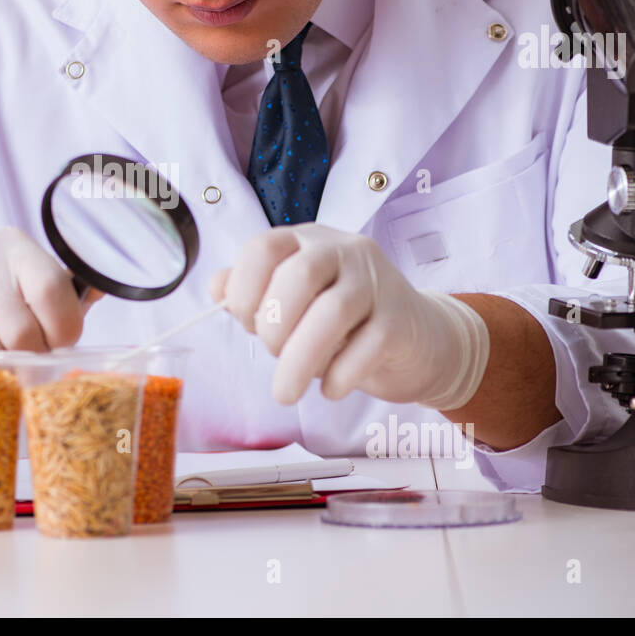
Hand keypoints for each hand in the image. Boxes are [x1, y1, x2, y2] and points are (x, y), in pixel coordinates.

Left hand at [208, 224, 488, 408]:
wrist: (417, 337)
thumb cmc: (343, 321)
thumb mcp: (295, 302)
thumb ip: (254, 294)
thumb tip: (216, 289)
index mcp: (306, 243)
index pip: (263, 248)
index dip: (244, 289)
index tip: (246, 324)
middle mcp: (343, 252)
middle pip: (298, 276)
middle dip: (274, 325)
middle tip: (272, 356)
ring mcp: (377, 282)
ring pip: (333, 312)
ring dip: (300, 359)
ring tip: (286, 392)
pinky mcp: (401, 320)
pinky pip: (367, 346)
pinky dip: (339, 374)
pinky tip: (330, 389)